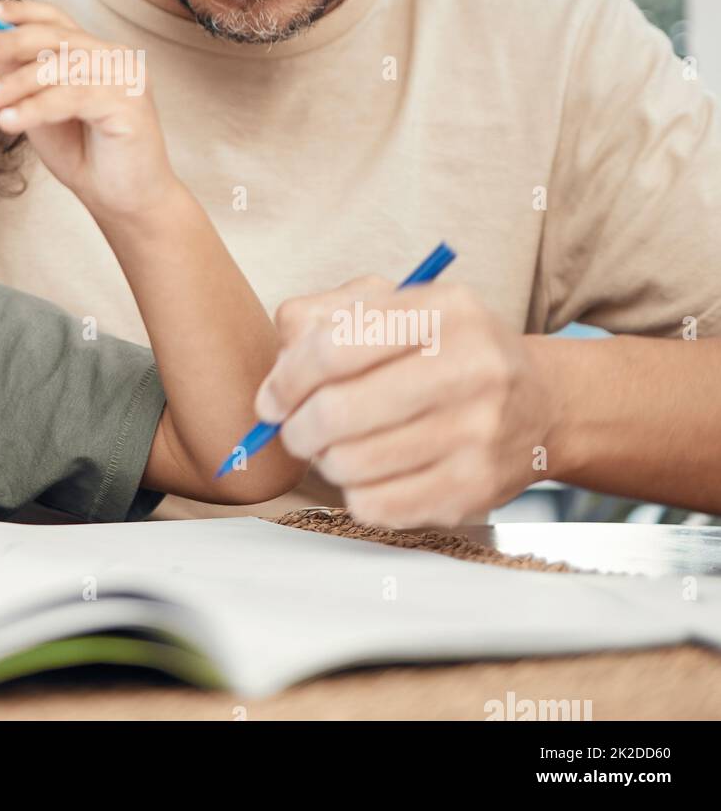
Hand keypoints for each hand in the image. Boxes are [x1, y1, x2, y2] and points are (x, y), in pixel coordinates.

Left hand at [0, 0, 177, 217]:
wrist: (125, 200)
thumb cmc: (85, 155)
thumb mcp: (40, 111)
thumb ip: (22, 78)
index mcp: (95, 53)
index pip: (56, 21)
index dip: (20, 13)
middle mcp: (115, 57)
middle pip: (57, 37)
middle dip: (10, 41)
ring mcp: (127, 78)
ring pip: (63, 68)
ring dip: (17, 84)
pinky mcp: (131, 103)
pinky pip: (74, 97)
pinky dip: (36, 108)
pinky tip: (9, 120)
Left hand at [255, 277, 558, 528]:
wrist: (541, 404)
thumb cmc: (446, 350)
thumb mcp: (396, 306)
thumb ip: (325, 316)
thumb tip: (280, 364)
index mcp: (444, 310)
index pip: (333, 348)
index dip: (286, 380)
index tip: (271, 399)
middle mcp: (470, 368)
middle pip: (337, 412)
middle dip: (296, 428)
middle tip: (294, 431)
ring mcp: (478, 433)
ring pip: (352, 463)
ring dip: (325, 461)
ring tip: (334, 449)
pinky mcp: (476, 489)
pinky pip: (378, 506)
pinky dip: (356, 494)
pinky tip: (370, 474)